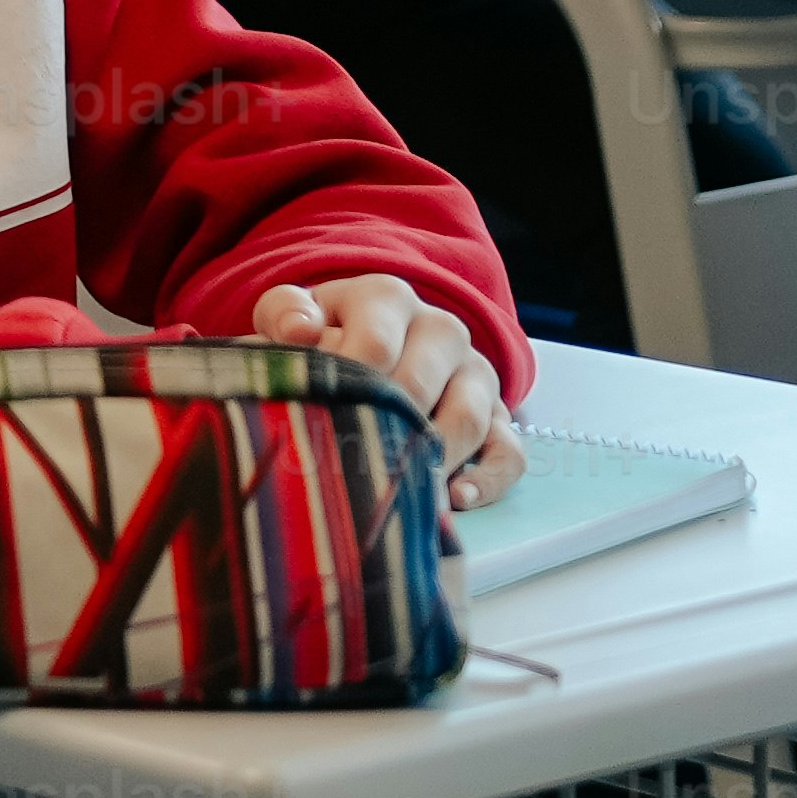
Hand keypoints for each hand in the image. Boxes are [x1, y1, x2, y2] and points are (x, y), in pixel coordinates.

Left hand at [247, 273, 523, 505]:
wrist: (371, 336)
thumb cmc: (325, 332)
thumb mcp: (295, 312)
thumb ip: (287, 314)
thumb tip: (300, 333)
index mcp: (387, 298)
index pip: (376, 345)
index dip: (351, 386)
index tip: (322, 419)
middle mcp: (441, 330)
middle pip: (422, 386)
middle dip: (387, 429)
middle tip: (353, 466)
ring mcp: (475, 374)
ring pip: (468, 418)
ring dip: (433, 458)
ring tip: (398, 491)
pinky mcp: (499, 415)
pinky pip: (509, 450)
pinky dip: (488, 479)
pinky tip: (456, 499)